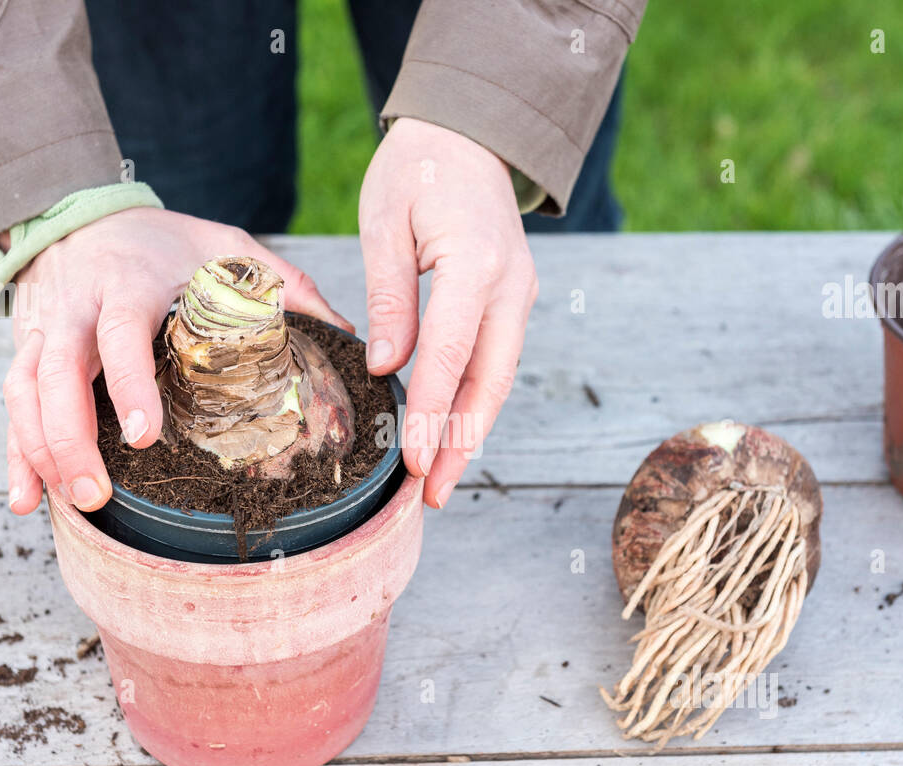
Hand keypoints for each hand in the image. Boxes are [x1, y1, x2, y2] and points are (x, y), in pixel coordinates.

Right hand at [3, 206, 348, 514]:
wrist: (79, 210)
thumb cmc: (163, 240)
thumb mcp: (225, 246)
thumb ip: (283, 284)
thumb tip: (348, 333)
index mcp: (129, 282)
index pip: (119, 334)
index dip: (128, 384)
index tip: (146, 433)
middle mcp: (76, 307)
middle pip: (56, 374)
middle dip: (70, 437)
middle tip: (97, 492)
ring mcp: (43, 329)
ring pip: (23, 393)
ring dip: (40, 451)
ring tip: (74, 503)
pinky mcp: (25, 349)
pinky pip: (10, 405)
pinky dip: (15, 453)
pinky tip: (28, 500)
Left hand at [359, 118, 537, 507]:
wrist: (471, 133)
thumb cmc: (419, 168)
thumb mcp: (385, 223)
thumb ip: (389, 298)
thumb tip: (385, 369)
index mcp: (477, 262)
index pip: (451, 354)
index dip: (431, 413)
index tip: (414, 462)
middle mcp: (511, 287)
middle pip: (488, 382)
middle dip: (461, 443)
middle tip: (434, 494)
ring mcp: (518, 296)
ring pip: (497, 380)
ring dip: (471, 432)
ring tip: (443, 481)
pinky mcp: (512, 302)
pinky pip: (494, 362)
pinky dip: (474, 403)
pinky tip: (452, 435)